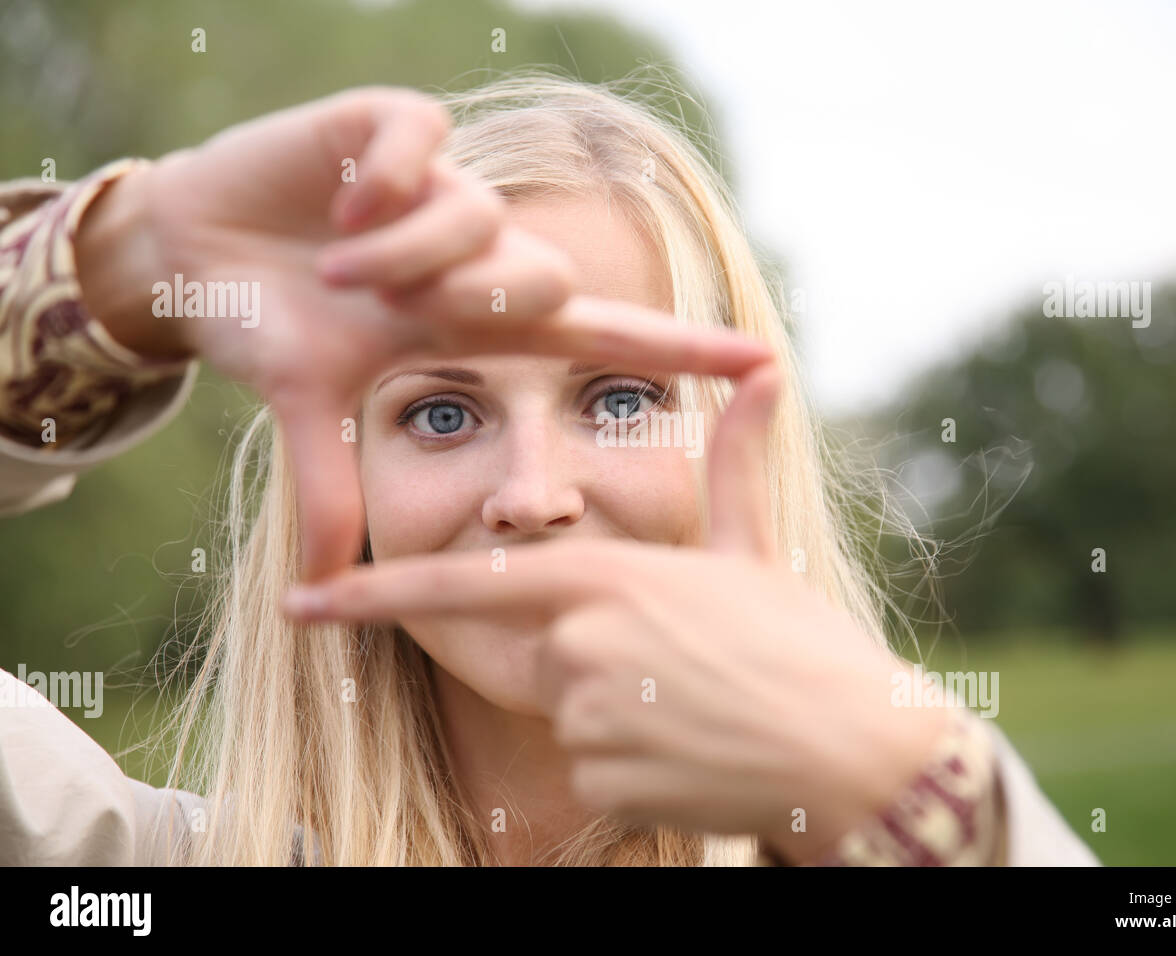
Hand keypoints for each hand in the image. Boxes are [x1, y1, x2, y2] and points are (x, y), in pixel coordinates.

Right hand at [74, 86, 773, 581]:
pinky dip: (381, 176)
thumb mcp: (307, 409)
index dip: (679, 352)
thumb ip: (330, 488)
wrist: (191, 254)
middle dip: (456, 298)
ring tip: (335, 265)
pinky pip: (420, 144)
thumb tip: (318, 590)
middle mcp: (477, 254)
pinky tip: (341, 197)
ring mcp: (441, 187)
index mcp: (474, 321)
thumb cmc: (268, 331)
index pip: (599, 338)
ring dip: (403, 252)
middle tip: (377, 305)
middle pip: (536, 278)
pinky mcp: (393, 125)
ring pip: (476, 217)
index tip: (764, 366)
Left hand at [279, 361, 951, 859]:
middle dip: (592, 664)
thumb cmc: (805, 646)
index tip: (301, 602)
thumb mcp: (755, 551)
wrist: (857, 752)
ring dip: (621, 714)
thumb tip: (765, 370)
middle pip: (539, 656)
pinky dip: (634, 764)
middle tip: (684, 673)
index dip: (374, 595)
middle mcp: (583, 641)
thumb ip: (732, 464)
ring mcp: (590, 715)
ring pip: (568, 715)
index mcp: (607, 575)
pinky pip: (590, 768)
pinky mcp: (604, 779)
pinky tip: (697, 753)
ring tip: (702, 707)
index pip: (466, 584)